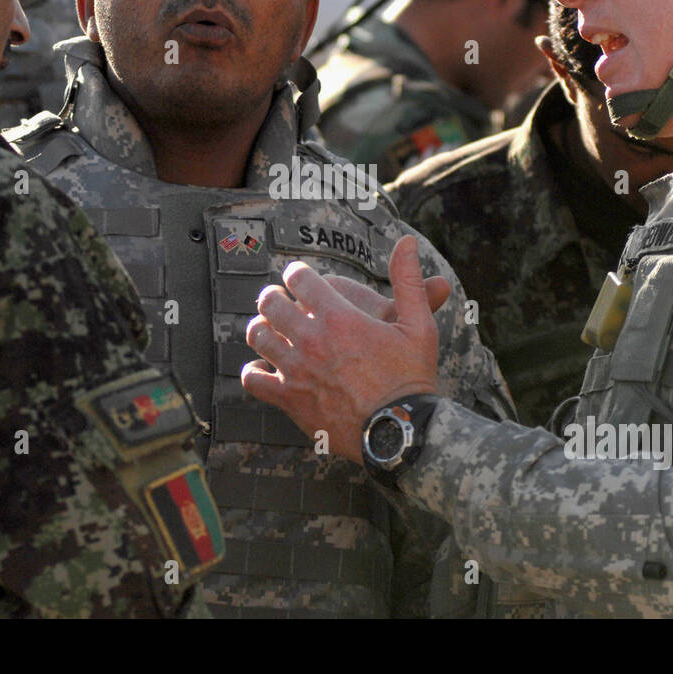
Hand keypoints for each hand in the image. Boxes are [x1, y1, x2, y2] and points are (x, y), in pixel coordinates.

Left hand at [242, 235, 441, 462]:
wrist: (399, 432)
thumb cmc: (411, 378)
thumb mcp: (419, 325)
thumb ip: (408, 280)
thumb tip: (407, 242)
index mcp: (338, 316)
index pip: (298, 278)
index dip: (297, 274)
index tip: (300, 278)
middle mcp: (311, 340)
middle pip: (270, 302)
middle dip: (274, 296)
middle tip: (281, 300)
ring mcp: (296, 370)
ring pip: (257, 336)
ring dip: (262, 328)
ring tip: (271, 329)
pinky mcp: (289, 399)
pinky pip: (253, 379)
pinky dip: (254, 370)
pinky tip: (265, 368)